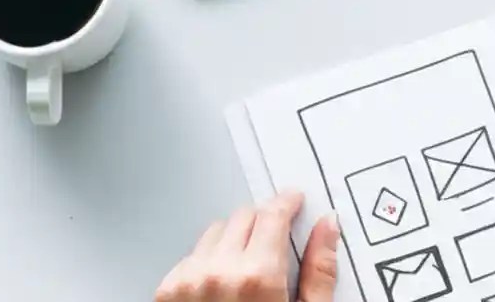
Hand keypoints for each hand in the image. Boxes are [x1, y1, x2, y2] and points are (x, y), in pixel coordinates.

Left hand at [155, 191, 338, 301]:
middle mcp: (218, 272)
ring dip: (234, 239)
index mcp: (258, 276)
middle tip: (276, 241)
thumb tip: (328, 230)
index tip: (294, 202)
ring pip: (214, 232)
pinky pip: (190, 257)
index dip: (288, 203)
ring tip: (249, 269)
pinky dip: (208, 261)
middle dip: (263, 222)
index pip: (273, 213)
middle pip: (244, 216)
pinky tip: (223, 286)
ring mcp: (187, 281)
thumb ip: (320, 273)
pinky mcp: (166, 293)